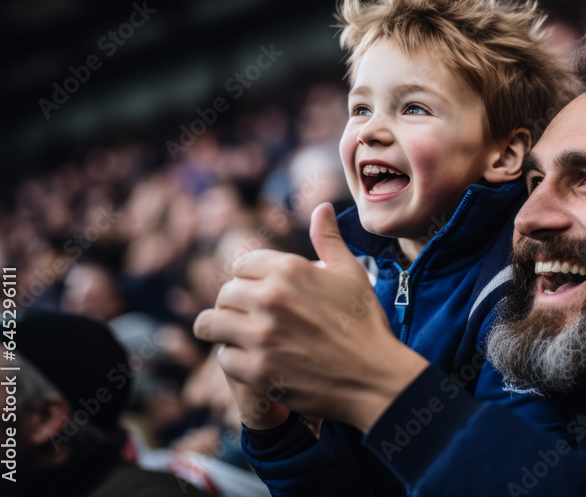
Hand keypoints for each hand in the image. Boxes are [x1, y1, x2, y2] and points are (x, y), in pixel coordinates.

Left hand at [193, 203, 428, 431]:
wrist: (375, 378)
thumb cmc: (366, 323)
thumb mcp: (352, 274)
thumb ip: (328, 239)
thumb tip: (321, 208)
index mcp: (289, 269)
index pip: (242, 265)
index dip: (250, 278)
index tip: (261, 291)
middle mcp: (269, 298)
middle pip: (224, 293)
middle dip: (236, 304)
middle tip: (254, 318)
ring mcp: (260, 336)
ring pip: (210, 323)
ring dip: (223, 329)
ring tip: (241, 336)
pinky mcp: (256, 370)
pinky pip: (223, 358)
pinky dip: (237, 360)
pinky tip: (256, 361)